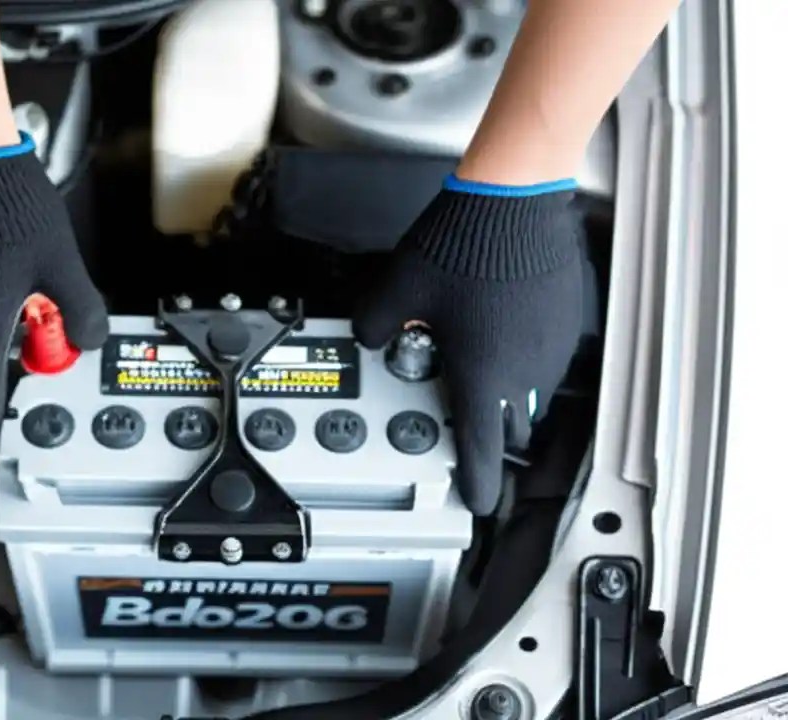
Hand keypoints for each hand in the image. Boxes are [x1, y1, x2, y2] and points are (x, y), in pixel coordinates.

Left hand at [354, 184, 582, 514]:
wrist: (514, 203)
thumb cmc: (463, 246)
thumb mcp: (396, 291)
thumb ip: (373, 326)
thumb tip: (368, 336)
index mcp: (482, 378)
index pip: (481, 455)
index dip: (475, 486)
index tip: (475, 502)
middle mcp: (523, 373)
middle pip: (506, 429)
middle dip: (484, 432)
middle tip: (460, 417)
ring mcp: (551, 350)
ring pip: (528, 395)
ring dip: (504, 393)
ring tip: (476, 362)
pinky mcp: (566, 325)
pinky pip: (544, 361)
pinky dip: (523, 359)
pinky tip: (499, 329)